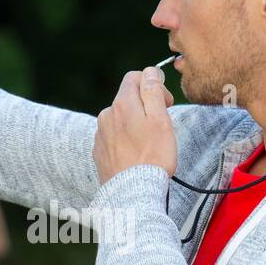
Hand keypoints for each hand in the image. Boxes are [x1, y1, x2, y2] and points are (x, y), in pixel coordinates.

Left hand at [92, 67, 176, 185]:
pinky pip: (114, 137)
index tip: (166, 103)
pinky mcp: (99, 152)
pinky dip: (125, 140)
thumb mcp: (160, 119)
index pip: (135, 77)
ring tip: (149, 144)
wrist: (133, 192)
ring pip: (121, 119)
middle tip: (161, 125)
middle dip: (145, 106)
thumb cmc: (153, 157)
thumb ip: (153, 91)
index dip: (154, 85)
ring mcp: (100, 135)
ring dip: (135, 124)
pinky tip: (136, 155)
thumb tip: (150, 72)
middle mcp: (106, 115)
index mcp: (122, 104)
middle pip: (128, 99)